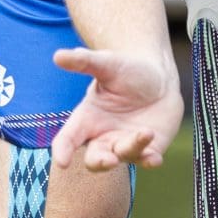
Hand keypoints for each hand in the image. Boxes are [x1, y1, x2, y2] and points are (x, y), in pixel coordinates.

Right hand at [49, 46, 183, 171]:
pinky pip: (147, 159)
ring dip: (133, 148)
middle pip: (95, 159)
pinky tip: (154, 159)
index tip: (61, 162)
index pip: (68, 139)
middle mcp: (104, 137)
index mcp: (87, 119)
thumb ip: (84, 62)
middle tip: (109, 160)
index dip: (62, 151)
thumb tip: (58, 55)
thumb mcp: (107, 64)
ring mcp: (126, 145)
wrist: (159, 77)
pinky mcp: (149, 148)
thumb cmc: (127, 70)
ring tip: (145, 132)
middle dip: (100, 162)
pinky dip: (150, 160)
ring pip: (124, 156)